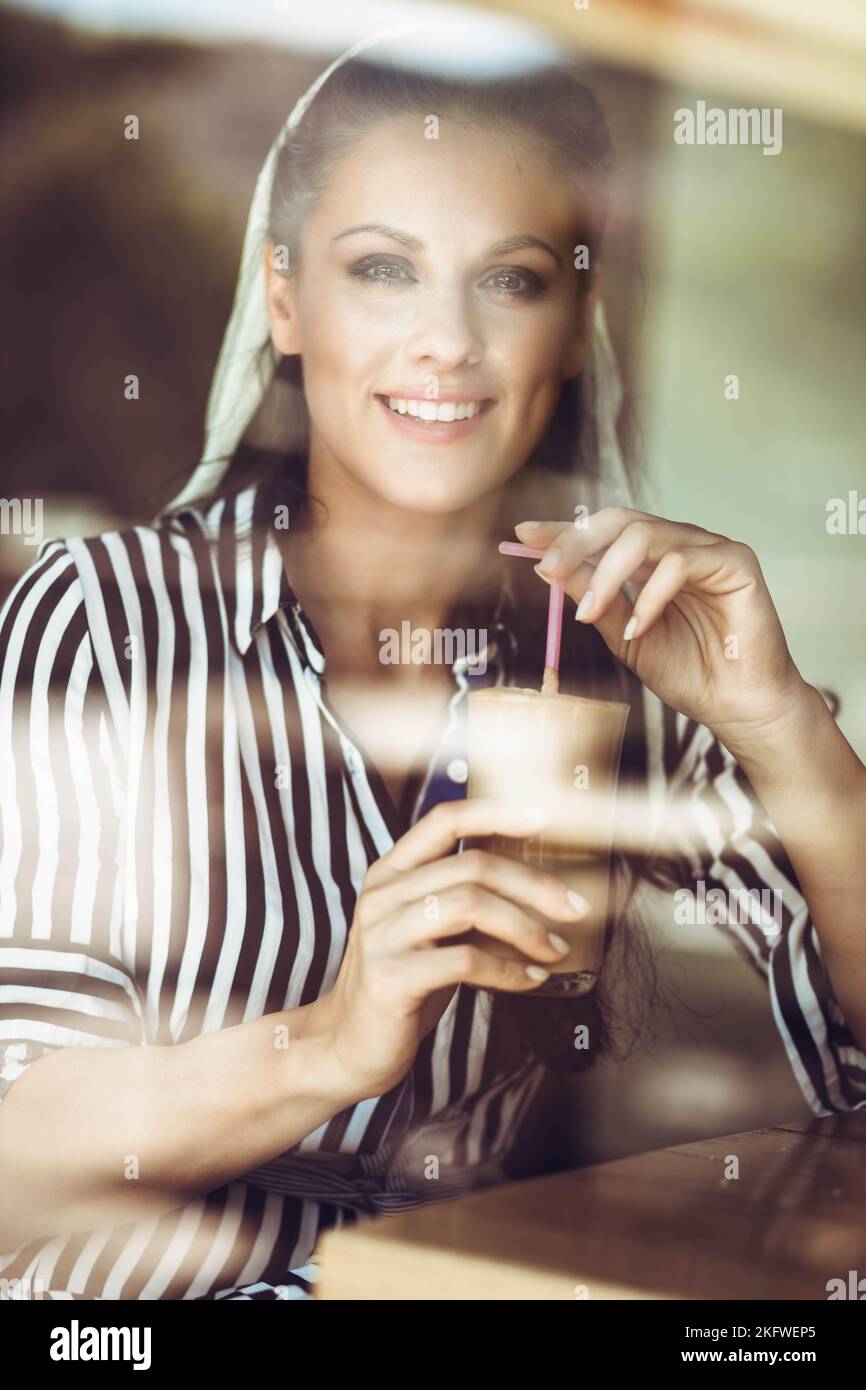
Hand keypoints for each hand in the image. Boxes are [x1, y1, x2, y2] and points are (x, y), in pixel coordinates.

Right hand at [316, 798, 589, 1101]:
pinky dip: (508, 968)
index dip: (495, 813)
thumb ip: (466, 900)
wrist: (347, 1046)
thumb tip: (539, 886)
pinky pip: (465, 960)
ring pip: (470, 906)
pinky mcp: (390, 978)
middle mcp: (382, 895)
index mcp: (391, 872)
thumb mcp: (430, 931)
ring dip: (526, 928)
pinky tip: (531, 979)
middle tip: (574, 908)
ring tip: (554, 950)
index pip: (444, 820)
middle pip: (473, 866)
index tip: (543, 818)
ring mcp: (382, 935)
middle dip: (534, 886)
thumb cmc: (403, 982)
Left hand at [518, 509, 810, 747]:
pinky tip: (639, 628)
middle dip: (576, 541)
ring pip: (645, 534)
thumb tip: (548, 568)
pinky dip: (650, 595)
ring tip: (589, 614)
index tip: (523, 536)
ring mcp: (709, 550)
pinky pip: (681, 562)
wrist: (737, 708)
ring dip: (606, 574)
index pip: (604, 532)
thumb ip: (595, 601)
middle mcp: (680, 545)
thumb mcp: (625, 637)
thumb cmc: (690, 674)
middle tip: (547, 567)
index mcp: (653, 560)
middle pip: (620, 520)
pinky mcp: (736, 562)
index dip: (563, 530)